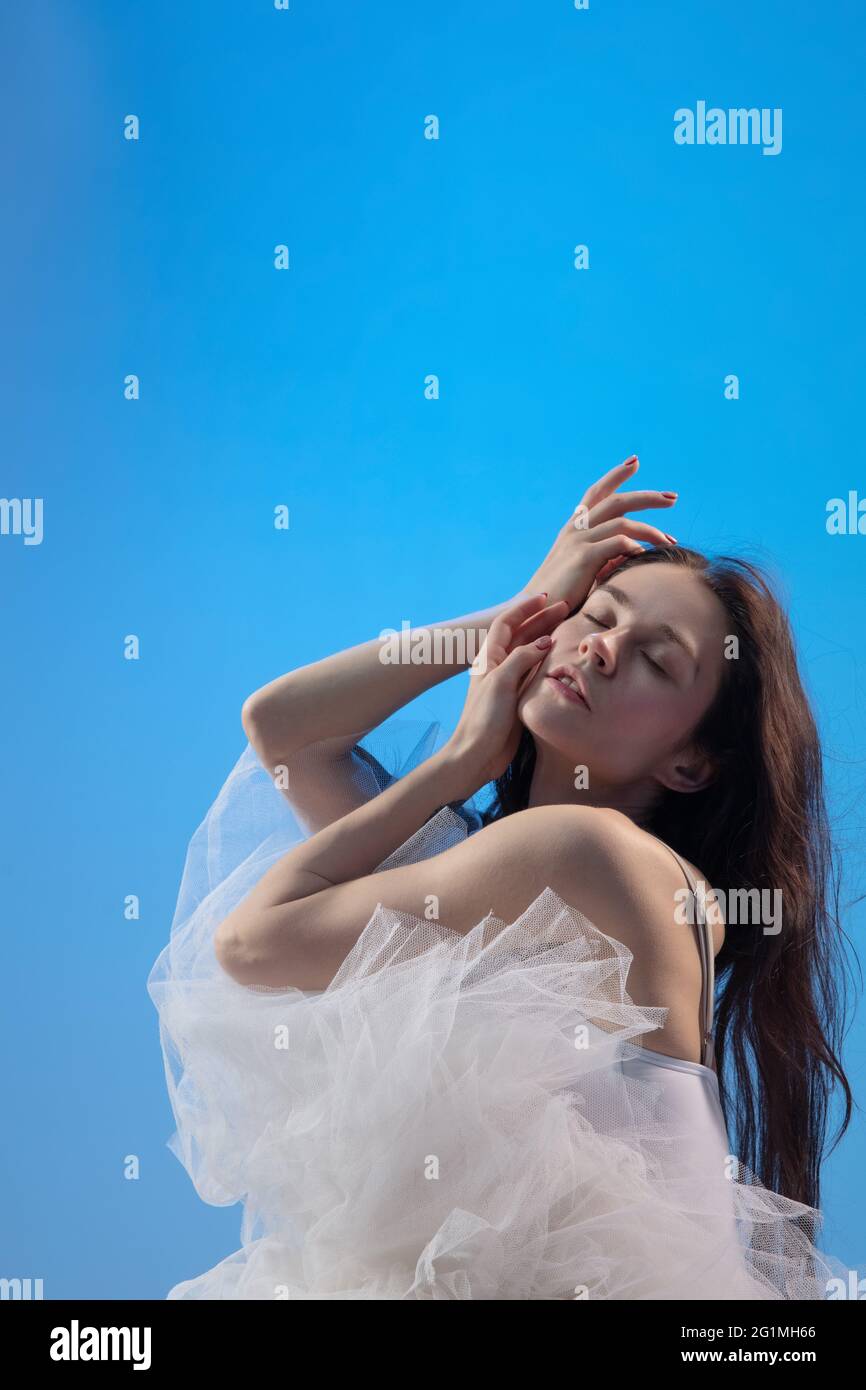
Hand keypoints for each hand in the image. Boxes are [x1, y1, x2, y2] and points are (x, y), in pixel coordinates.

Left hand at [444, 593, 568, 789]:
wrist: (478, 754)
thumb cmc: (484, 718)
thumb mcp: (501, 682)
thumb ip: (522, 658)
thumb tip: (545, 641)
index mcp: (488, 658)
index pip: (506, 623)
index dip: (524, 609)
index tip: (544, 598)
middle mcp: (498, 666)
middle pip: (521, 634)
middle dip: (541, 619)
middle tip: (565, 607)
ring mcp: (508, 681)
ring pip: (529, 651)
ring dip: (546, 636)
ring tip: (567, 625)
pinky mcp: (517, 697)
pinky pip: (534, 671)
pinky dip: (547, 660)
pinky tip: (560, 656)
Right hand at [520, 456, 678, 610]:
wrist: (534, 610)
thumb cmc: (561, 594)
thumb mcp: (584, 567)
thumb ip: (605, 554)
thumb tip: (632, 550)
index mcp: (574, 527)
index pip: (597, 492)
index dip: (615, 475)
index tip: (634, 461)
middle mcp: (575, 528)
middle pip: (617, 500)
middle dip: (647, 497)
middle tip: (673, 497)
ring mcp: (578, 541)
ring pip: (622, 522)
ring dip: (651, 530)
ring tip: (670, 541)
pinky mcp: (582, 557)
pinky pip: (617, 543)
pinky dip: (634, 547)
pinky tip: (645, 556)